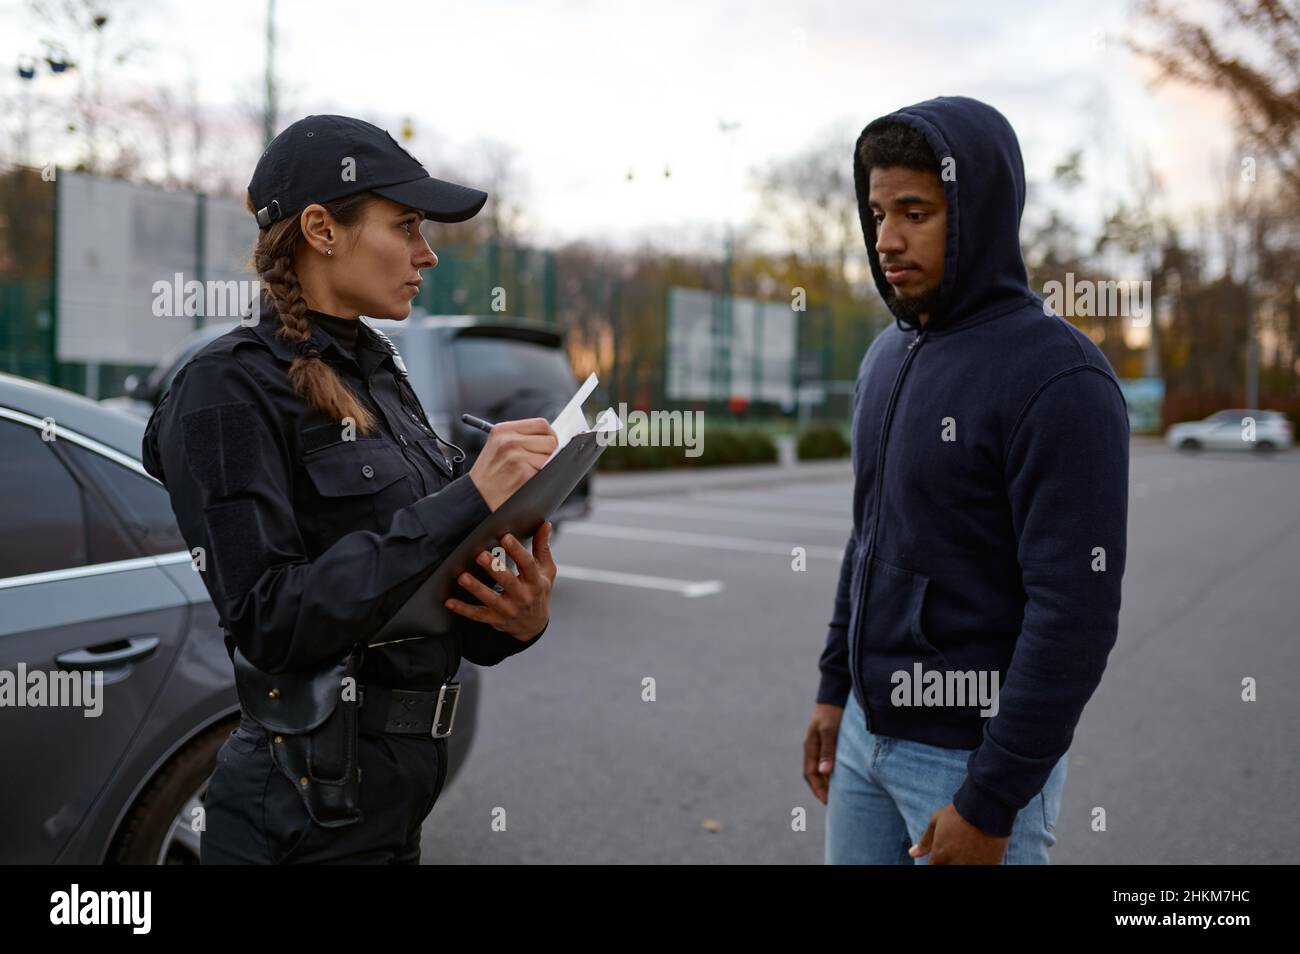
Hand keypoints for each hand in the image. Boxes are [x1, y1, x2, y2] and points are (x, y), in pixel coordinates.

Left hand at [443, 523, 556, 639]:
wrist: (534, 624)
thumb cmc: (538, 590)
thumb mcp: (546, 570)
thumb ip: (542, 547)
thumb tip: (545, 524)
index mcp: (535, 581)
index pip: (527, 564)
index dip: (517, 551)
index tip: (505, 537)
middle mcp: (523, 597)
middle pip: (508, 582)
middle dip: (494, 569)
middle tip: (480, 555)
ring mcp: (508, 610)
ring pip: (490, 599)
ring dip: (476, 588)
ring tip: (463, 577)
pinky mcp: (495, 619)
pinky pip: (477, 615)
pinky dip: (463, 609)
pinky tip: (449, 602)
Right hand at [467, 418, 556, 511]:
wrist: (475, 497)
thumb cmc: (489, 474)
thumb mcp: (497, 446)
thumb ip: (520, 437)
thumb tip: (550, 438)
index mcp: (503, 430)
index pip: (541, 424)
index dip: (549, 435)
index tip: (547, 445)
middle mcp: (509, 440)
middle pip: (550, 441)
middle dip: (549, 453)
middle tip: (537, 462)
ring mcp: (516, 456)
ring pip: (551, 457)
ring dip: (544, 467)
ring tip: (527, 473)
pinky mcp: (523, 473)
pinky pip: (546, 471)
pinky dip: (541, 478)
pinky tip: (526, 481)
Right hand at [802, 703, 843, 804]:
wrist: (835, 694)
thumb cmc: (832, 712)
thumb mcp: (829, 731)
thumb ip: (827, 750)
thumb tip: (824, 772)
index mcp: (810, 747)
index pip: (810, 774)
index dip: (817, 789)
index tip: (827, 802)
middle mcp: (813, 747)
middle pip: (815, 773)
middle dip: (822, 789)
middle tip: (833, 802)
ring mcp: (820, 744)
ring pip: (822, 767)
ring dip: (827, 781)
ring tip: (838, 792)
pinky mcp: (829, 740)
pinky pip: (828, 760)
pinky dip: (833, 771)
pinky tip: (843, 774)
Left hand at [909, 803, 1008, 863]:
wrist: (984, 807)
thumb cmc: (957, 812)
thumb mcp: (936, 822)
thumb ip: (925, 841)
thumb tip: (912, 853)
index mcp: (939, 856)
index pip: (934, 868)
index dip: (939, 861)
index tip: (945, 853)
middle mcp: (954, 864)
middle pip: (950, 869)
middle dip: (952, 861)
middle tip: (959, 847)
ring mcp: (972, 865)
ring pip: (965, 868)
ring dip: (967, 861)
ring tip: (971, 847)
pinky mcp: (989, 864)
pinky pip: (983, 867)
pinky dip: (982, 861)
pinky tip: (982, 850)